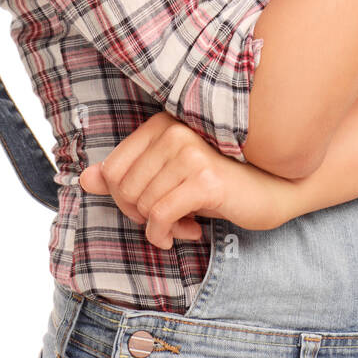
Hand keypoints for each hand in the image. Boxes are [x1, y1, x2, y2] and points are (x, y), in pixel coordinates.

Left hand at [78, 111, 291, 248]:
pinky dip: (165, 234)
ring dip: (160, 227)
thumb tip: (84, 179)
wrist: (273, 188)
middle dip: (141, 215)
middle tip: (169, 220)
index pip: (113, 169)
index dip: (124, 199)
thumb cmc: (220, 181)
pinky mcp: (205, 178)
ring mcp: (190, 151)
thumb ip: (126, 175)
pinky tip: (191, 231)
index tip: (149, 207)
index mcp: (162, 123)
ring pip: (141, 205)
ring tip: (185, 223)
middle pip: (123, 189)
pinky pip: (159, 217)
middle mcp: (174, 130)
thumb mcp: (169, 177)